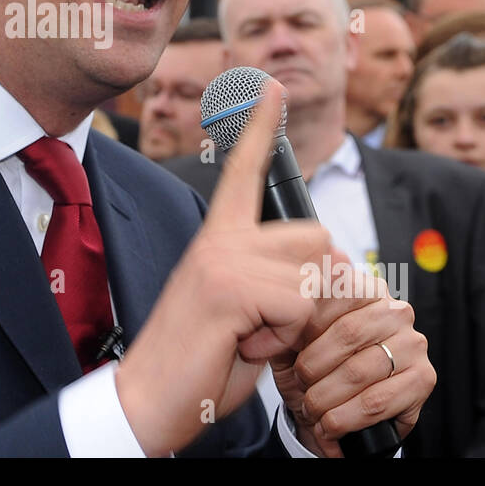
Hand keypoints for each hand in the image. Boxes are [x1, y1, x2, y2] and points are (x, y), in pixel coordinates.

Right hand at [114, 80, 432, 456]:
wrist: (150, 400)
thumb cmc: (200, 361)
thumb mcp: (247, 313)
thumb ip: (279, 281)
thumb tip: (333, 264)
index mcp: (218, 238)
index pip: (245, 171)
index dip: (261, 126)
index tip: (271, 85)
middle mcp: (219, 238)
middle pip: (317, 239)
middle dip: (311, 288)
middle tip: (264, 323)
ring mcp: (222, 259)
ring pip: (313, 275)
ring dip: (296, 320)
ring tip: (249, 335)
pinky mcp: (228, 287)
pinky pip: (297, 306)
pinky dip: (282, 339)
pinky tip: (242, 345)